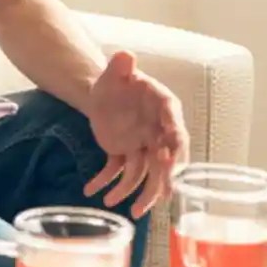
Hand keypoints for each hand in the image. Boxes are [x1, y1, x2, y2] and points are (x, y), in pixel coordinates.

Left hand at [83, 51, 188, 217]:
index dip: (175, 146)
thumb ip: (122, 65)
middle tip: (160, 197)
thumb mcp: (117, 70)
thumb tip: (125, 55)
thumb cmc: (117, 78)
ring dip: (137, 192)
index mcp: (164, 108)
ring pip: (145, 173)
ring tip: (130, 211)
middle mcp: (158, 131)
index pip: (176, 130)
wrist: (104, 89)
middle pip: (166, 161)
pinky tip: (91, 191)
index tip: (171, 160)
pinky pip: (116, 170)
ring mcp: (142, 145)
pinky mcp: (122, 153)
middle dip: (163, 180)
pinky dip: (105, 181)